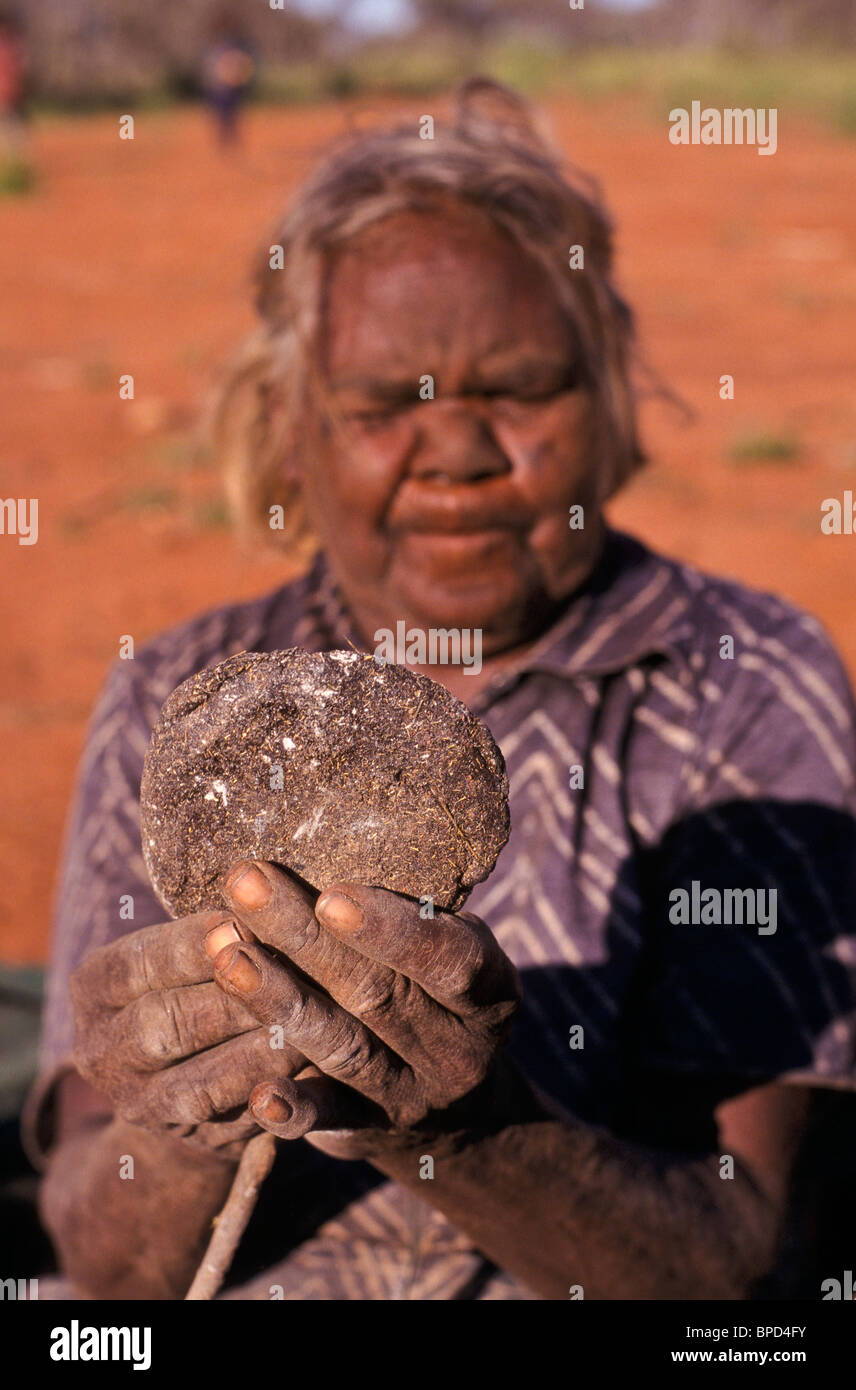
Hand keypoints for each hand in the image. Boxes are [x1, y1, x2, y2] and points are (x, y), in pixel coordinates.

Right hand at [70, 910, 305, 1158]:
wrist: (185, 1075)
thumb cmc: (199, 979)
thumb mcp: (185, 951)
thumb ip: (215, 931)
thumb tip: (261, 884)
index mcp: (95, 987)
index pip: (139, 963)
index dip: (192, 945)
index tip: (245, 922)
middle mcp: (101, 1050)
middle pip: (166, 1024)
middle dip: (237, 995)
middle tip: (296, 970)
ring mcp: (138, 1104)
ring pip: (199, 1083)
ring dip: (261, 1049)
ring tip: (315, 1020)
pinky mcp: (185, 1140)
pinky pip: (231, 1124)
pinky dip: (276, 1096)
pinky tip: (315, 1070)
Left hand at [214, 860, 521, 1159]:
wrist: (463, 1113)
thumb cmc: (437, 993)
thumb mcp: (454, 953)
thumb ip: (413, 917)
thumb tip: (324, 830)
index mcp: (489, 993)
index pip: (448, 959)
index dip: (392, 930)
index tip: (331, 893)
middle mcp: (460, 1051)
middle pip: (377, 993)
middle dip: (304, 937)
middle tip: (245, 882)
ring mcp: (415, 1099)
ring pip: (344, 1048)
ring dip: (281, 1001)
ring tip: (226, 955)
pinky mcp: (370, 1134)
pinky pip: (330, 1121)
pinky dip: (294, 1107)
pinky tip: (258, 1092)